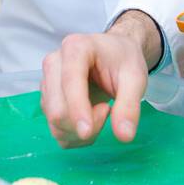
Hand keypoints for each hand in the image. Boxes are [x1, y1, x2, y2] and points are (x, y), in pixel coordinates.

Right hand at [40, 10, 160, 148]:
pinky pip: (56, 130)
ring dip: (81, 132)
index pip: (69, 82)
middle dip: (85, 123)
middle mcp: (54, 63)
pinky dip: (76, 136)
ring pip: (55, 123)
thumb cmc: (123, 60)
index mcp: (75, 48)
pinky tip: (92, 121)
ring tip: (102, 111)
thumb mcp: (136, 79)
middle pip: (57, 109)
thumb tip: (124, 136)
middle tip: (108, 110)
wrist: (116, 55)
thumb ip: (130, 105)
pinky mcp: (48, 100)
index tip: (87, 132)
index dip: (77, 109)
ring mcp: (48, 83)